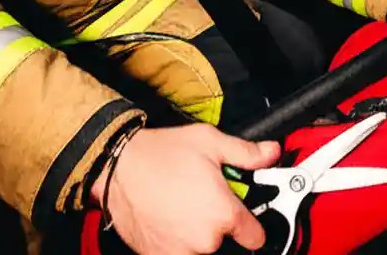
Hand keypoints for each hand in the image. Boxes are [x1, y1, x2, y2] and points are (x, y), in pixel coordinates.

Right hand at [91, 124, 280, 253]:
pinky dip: (174, 242)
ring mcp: (180, 252)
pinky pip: (177, 253)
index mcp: (223, 213)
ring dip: (195, 235)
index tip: (243, 217)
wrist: (115, 165)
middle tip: (200, 201)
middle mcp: (205, 239)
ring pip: (200, 249)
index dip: (250, 224)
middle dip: (217, 224)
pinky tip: (166, 219)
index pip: (255, 237)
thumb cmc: (159, 154)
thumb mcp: (209, 142)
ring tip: (180, 209)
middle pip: (225, 242)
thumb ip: (246, 153)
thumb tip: (271, 153)